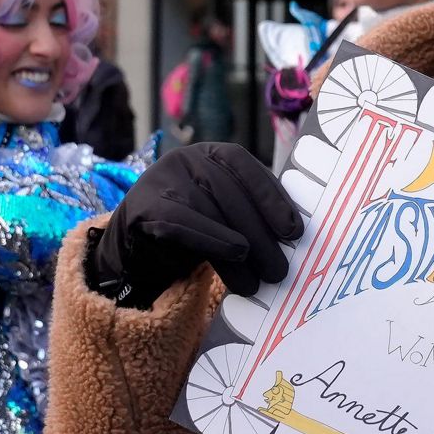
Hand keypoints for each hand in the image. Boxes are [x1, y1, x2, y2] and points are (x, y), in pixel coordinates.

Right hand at [90, 142, 302, 305]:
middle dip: (259, 234)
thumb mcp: (228, 212)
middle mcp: (185, 158)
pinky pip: (180, 223)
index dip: (272, 196)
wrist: (139, 246)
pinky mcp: (141, 206)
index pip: (245, 165)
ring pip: (207, 210)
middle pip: (228, 192)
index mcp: (212, 153)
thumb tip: (294, 234)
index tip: (294, 231)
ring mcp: (159, 179)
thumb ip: (254, 212)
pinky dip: (211, 241)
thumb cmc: (197, 227)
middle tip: (279, 269)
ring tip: (258, 281)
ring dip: (239, 249)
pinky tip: (233, 258)